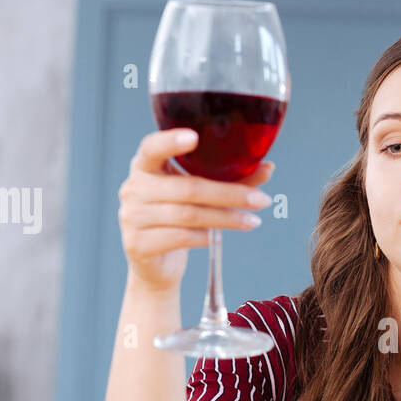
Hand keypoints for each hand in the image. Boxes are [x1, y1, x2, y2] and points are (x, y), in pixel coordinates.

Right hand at [118, 130, 274, 292]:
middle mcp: (134, 187)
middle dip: (229, 194)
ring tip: (251, 220)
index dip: (171, 142)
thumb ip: (228, 179)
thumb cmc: (177, 219)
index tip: (195, 137)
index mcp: (145, 166)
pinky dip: (206, 237)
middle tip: (260, 200)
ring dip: (226, 218)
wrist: (155, 264)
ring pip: (189, 215)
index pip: (152, 147)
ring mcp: (132, 216)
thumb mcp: (197, 195)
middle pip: (188, 188)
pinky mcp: (138, 243)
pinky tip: (220, 237)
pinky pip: (181, 237)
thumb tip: (267, 168)